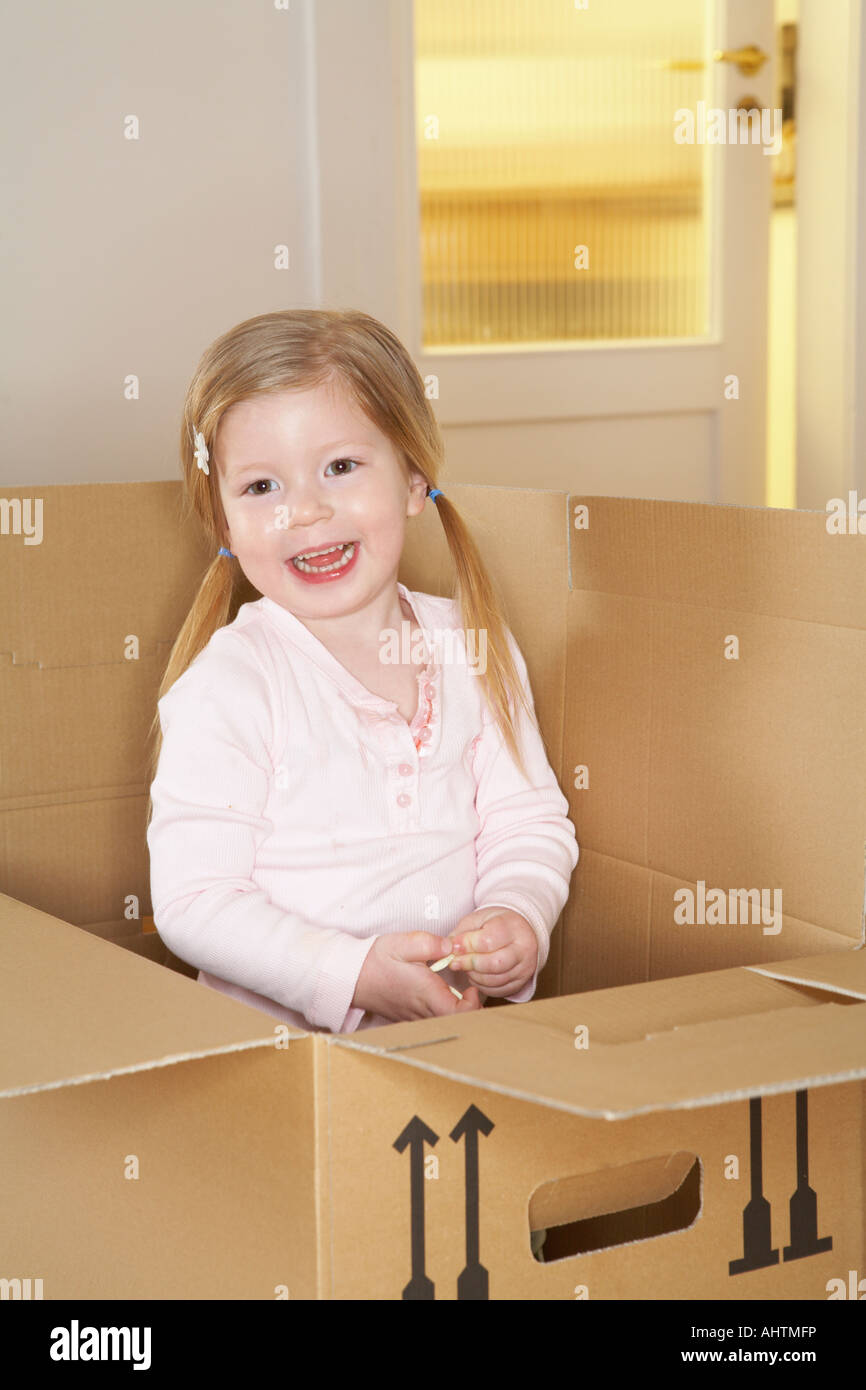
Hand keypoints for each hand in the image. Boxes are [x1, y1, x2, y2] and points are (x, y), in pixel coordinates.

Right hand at [351, 931, 483, 1022]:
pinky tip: (441, 995)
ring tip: (458, 990)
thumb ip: (430, 943)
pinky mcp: (411, 1017)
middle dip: (470, 1008)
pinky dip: (444, 1012)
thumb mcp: (402, 943)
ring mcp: (416, 1017)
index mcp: (426, 995)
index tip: (471, 986)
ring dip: (458, 1011)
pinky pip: (434, 1021)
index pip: (460, 1015)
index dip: (473, 1004)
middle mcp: (424, 1011)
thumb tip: (452, 946)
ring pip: (446, 1023)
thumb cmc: (376, 960)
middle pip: (457, 1022)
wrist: (352, 976)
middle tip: (469, 987)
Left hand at [444, 907, 538, 997]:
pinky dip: (482, 986)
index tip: (453, 947)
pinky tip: (475, 975)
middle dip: (469, 964)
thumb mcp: (478, 919)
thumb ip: (463, 932)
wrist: (520, 932)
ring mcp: (525, 968)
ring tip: (465, 967)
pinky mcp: (521, 982)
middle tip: (454, 962)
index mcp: (513, 927)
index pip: (488, 941)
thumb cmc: (496, 924)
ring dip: (474, 976)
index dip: (466, 946)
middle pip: (494, 963)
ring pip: (496, 980)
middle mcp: (524, 948)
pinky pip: (499, 990)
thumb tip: (449, 949)